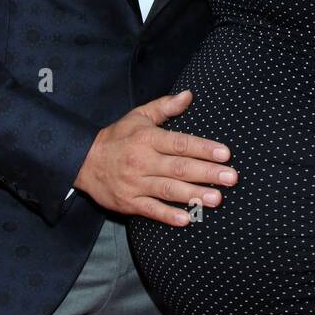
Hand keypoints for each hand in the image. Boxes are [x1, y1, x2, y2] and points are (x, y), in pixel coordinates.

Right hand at [72, 89, 237, 226]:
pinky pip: (151, 210)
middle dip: (207, 173)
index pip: (180, 143)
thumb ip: (165, 107)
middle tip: (231, 178)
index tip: (225, 154)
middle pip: (179, 168)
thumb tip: (188, 95)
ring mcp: (135, 183)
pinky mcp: (129, 202)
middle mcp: (142, 161)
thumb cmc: (117, 137)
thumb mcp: (138, 116)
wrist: (83, 161)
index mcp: (147, 139)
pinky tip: (187, 219)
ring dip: (193, 195)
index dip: (203, 148)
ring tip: (216, 199)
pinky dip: (168, 215)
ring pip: (168, 190)